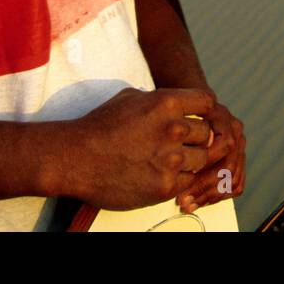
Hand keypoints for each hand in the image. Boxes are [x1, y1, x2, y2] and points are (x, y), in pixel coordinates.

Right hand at [68, 87, 213, 210]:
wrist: (74, 159)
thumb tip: (180, 102)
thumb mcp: (131, 97)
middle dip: (196, 138)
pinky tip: (162, 174)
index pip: (207, 102)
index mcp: (166, 103)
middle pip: (208, 132)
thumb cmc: (100, 125)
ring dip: (191, 159)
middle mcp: (173, 129)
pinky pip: (189, 180)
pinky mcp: (165, 185)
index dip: (204, 111)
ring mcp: (170, 159)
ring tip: (170, 160)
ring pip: (203, 158)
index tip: (197, 119)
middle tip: (179, 144)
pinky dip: (180, 178)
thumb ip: (160, 99)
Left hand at [174, 99, 245, 212]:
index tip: (178, 181)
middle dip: (205, 187)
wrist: (186, 97)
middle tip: (183, 200)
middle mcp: (234, 128)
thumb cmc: (172, 108)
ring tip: (189, 203)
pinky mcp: (238, 157)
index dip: (203, 166)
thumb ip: (174, 130)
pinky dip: (219, 195)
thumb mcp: (169, 111)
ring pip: (233, 177)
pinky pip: (236, 183)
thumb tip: (176, 160)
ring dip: (211, 194)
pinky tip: (201, 200)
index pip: (224, 146)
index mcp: (221, 116)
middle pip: (229, 165)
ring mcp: (238, 142)